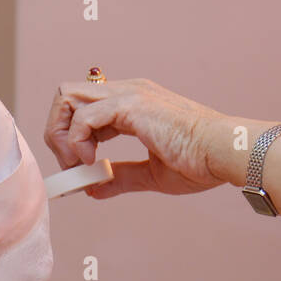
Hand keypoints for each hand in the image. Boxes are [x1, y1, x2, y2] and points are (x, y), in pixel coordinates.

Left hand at [44, 78, 234, 197]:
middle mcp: (126, 92)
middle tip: (72, 166)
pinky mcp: (131, 105)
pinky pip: (83, 117)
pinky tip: (92, 163)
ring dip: (62, 136)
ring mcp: (128, 94)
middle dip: (56, 132)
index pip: (81, 107)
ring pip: (68, 97)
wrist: (224, 153)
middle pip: (66, 95)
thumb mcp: (150, 174)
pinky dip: (78, 143)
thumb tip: (92, 188)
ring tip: (80, 165)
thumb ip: (120, 177)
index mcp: (131, 103)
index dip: (70, 138)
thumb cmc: (199, 162)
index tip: (80, 168)